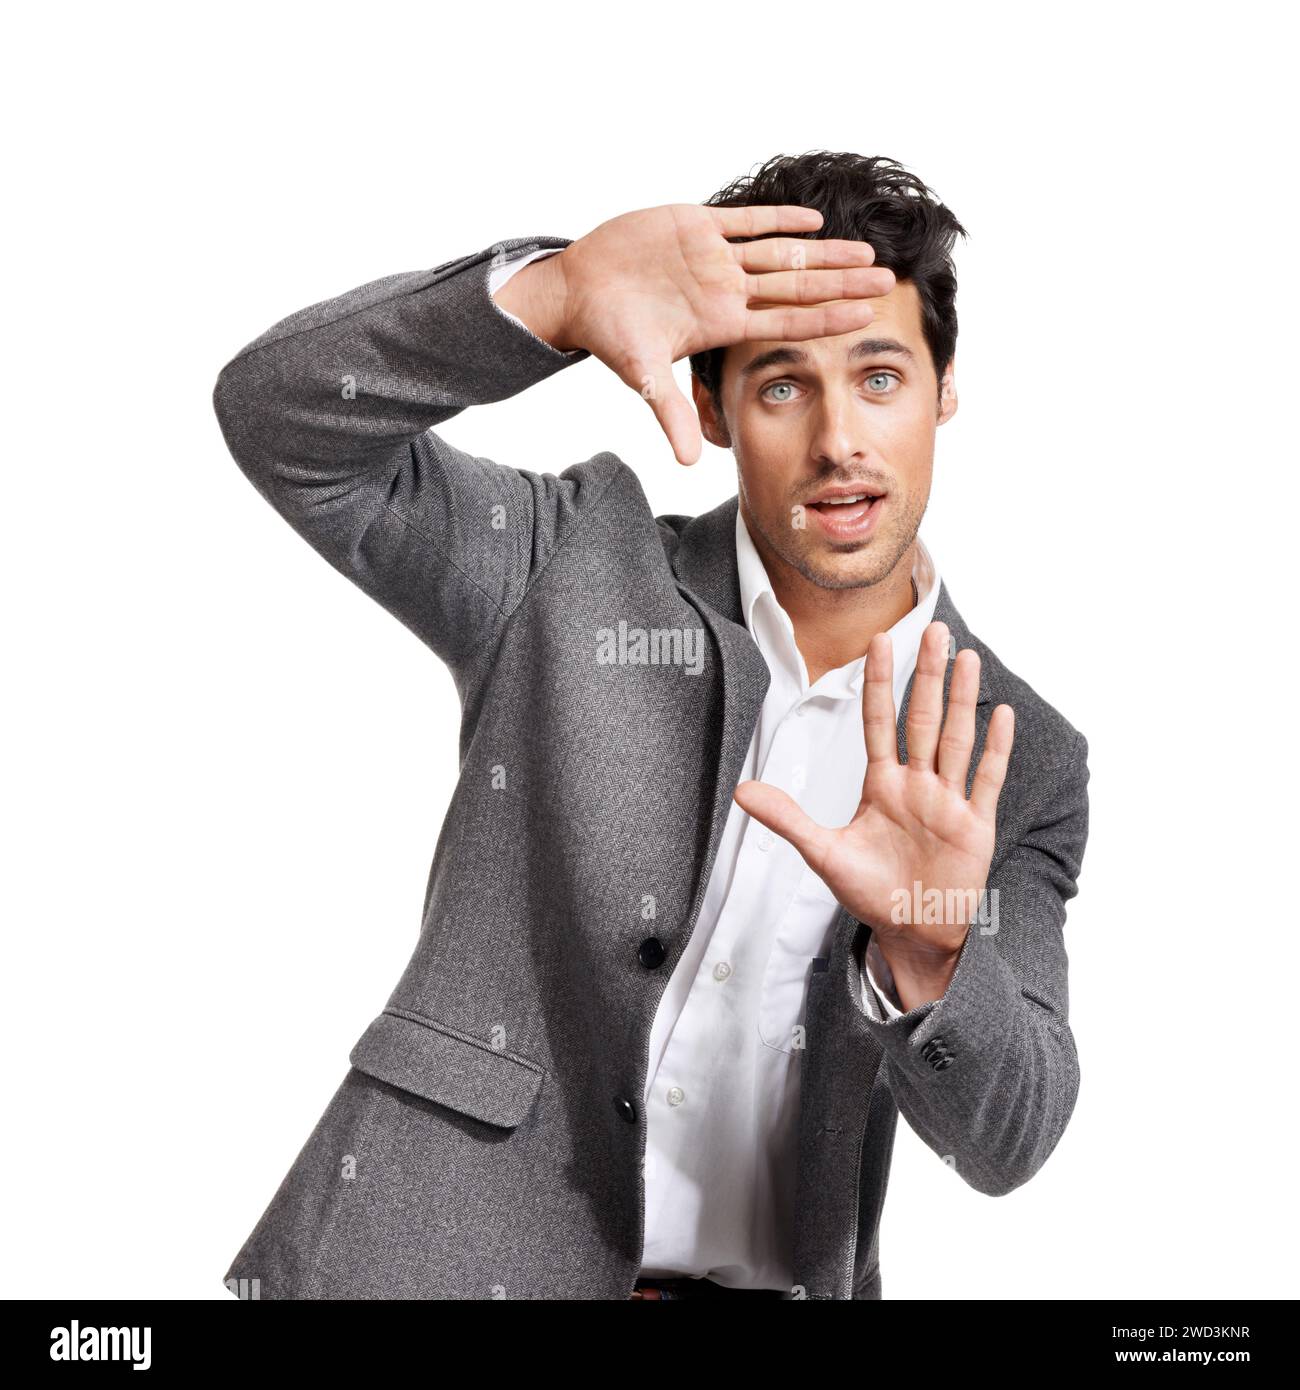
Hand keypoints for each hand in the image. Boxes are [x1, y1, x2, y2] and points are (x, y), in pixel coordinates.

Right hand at [513, 203, 894, 465]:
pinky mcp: (695, 225)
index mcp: (722, 323)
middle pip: (797, 285)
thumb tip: (688, 464)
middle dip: (842, 283)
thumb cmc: (608, 333)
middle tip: (889, 280)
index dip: (826, 318)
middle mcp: (727, 290)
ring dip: (822, 251)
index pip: (786, 321)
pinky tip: (813, 220)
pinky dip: (777, 218)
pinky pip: (745, 220)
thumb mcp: (642, 374)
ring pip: (781, 252)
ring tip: (865, 250)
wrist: (578, 292)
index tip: (867, 318)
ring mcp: (715, 258)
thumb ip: (669, 413)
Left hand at [732, 623, 1014, 981]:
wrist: (912, 930)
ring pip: (956, 738)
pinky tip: (1002, 713)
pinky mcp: (976, 824)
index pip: (879, 721)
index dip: (879, 681)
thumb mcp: (823, 854)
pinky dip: (995, 748)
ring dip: (961, 698)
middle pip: (922, 718)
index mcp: (882, 784)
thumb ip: (788, 819)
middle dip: (926, 674)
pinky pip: (987, 779)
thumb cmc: (871, 892)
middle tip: (935, 627)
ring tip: (966, 657)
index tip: (880, 639)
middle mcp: (917, 784)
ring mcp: (949, 801)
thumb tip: (741, 791)